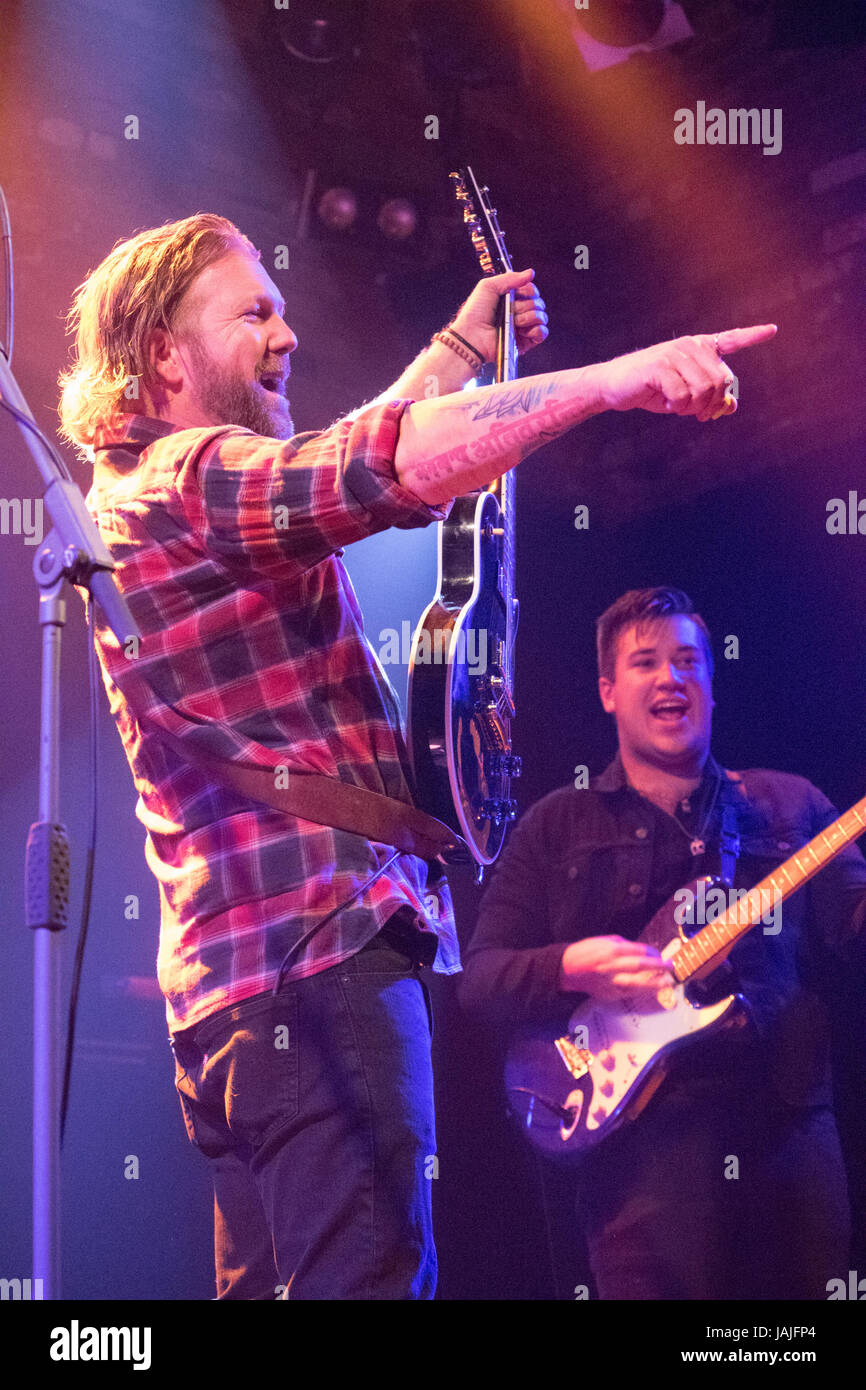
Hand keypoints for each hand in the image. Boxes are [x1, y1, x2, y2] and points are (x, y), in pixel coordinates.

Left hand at [449, 268, 548, 364]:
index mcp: (511, 300)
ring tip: (514, 321)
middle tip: (510, 309)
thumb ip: (510, 278)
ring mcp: (523, 328)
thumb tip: (531, 273)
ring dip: (529, 316)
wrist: (472, 335)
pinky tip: (522, 330)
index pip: (532, 291)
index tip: (517, 293)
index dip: (529, 290)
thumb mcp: (488, 286)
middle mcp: (518, 313)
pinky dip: (536, 329)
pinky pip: (542, 333)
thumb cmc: (475, 312)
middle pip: (538, 303)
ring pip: (541, 316)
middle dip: (525, 304)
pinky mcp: (525, 342)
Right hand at [559, 935, 674, 1001]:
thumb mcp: (604, 941)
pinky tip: (649, 990)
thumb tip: (642, 952)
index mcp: (610, 950)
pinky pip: (627, 993)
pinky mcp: (606, 994)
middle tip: (670, 966)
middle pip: (639, 966)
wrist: (567, 969)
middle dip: (657, 966)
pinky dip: (639, 991)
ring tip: (666, 982)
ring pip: (635, 984)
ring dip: (653, 983)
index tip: (660, 955)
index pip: (637, 951)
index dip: (652, 953)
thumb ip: (623, 946)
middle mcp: (611, 966)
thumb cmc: (586, 951)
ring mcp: (609, 981)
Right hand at [597, 324, 776, 421]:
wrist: (615, 388)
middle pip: (721, 380)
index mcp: (698, 348)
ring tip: (677, 407)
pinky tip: (666, 404)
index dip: (752, 336)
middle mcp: (690, 346)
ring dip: (693, 407)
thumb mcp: (683, 396)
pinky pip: (683, 396)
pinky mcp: (660, 367)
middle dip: (711, 403)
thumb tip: (731, 406)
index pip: (730, 340)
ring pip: (704, 389)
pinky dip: (677, 407)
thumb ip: (708, 398)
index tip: (772, 330)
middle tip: (697, 414)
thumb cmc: (652, 390)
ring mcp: (674, 354)